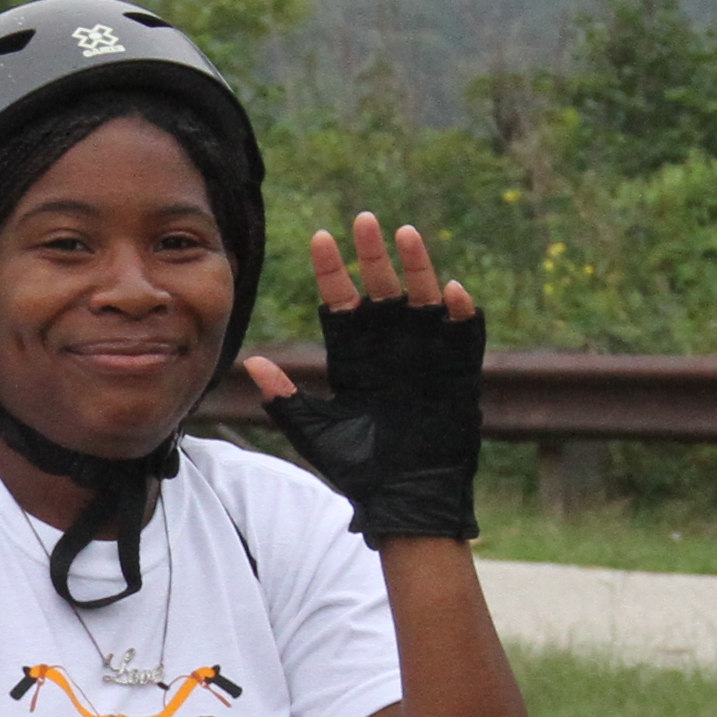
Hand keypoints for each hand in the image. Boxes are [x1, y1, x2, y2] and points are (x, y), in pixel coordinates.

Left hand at [246, 215, 484, 546]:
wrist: (403, 496)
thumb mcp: (315, 430)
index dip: (332, 269)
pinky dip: (462, 314)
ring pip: (423, 297)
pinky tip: (452, 292)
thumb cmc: (360, 467)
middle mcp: (391, 346)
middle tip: (363, 220)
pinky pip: (464, 334)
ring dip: (417, 266)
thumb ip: (285, 398)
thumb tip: (251, 363)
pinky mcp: (458, 371)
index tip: (319, 238)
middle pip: (381, 287)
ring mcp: (427, 354)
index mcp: (356, 355)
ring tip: (406, 235)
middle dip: (372, 253)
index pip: (342, 299)